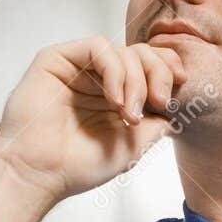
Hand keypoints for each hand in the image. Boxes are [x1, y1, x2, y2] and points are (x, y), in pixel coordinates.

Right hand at [0, 37, 187, 201]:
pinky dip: (114, 71)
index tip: (181, 88)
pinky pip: (98, 47)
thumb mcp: (132, 146)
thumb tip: (176, 107)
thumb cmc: (77, 165)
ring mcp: (79, 68)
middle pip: (142, 54)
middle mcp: (99, 79)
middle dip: (159, 74)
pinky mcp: (58, 59)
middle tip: (159, 102)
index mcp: (117, 96)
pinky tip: (114, 99)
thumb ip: (156, 123)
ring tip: (129, 113)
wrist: (40, 174)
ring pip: (123, 50)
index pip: (150, 67)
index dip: (169, 70)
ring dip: (136, 81)